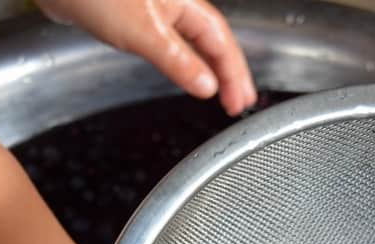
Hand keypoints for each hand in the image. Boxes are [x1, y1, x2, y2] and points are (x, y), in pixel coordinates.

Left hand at [35, 0, 256, 114]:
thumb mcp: (144, 33)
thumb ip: (178, 62)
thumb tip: (206, 86)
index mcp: (185, 3)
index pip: (222, 43)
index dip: (234, 74)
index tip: (239, 102)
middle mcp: (175, 6)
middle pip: (213, 42)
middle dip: (228, 73)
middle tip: (238, 103)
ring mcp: (155, 12)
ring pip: (193, 43)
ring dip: (209, 69)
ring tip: (220, 93)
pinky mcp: (134, 19)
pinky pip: (172, 45)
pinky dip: (185, 63)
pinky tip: (184, 73)